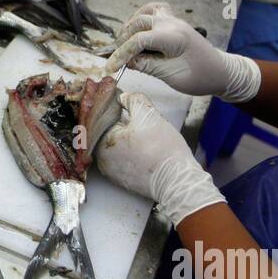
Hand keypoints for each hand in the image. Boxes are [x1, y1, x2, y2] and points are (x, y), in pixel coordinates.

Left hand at [96, 92, 224, 226]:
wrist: (177, 179)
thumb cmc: (162, 148)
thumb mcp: (148, 113)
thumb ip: (133, 99)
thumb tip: (124, 97)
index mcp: (101, 141)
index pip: (104, 117)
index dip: (119, 109)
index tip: (130, 107)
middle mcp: (101, 159)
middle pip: (110, 132)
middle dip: (124, 124)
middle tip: (142, 124)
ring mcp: (112, 172)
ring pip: (118, 146)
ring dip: (129, 139)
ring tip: (147, 138)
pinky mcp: (124, 181)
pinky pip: (125, 160)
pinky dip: (133, 153)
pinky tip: (148, 150)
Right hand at [106, 1, 260, 101]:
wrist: (221, 72)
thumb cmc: (201, 77)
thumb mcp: (172, 77)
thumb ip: (148, 66)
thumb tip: (127, 61)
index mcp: (174, 37)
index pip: (139, 40)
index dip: (121, 54)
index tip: (111, 69)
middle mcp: (172, 24)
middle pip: (138, 22)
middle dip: (124, 40)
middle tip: (118, 59)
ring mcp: (173, 21)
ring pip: (144, 12)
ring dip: (131, 26)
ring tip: (125, 45)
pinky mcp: (173, 23)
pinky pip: (155, 10)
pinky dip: (142, 17)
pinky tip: (137, 30)